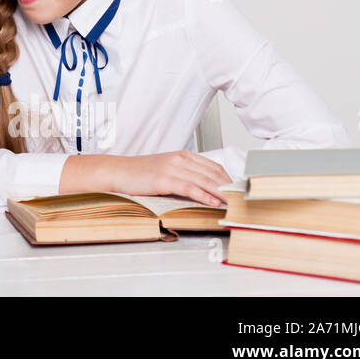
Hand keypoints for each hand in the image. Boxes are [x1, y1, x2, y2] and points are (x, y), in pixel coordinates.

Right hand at [106, 151, 230, 205]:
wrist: (117, 171)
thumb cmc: (140, 174)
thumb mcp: (166, 170)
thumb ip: (185, 174)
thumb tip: (206, 188)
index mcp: (182, 155)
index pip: (214, 167)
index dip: (229, 180)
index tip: (238, 191)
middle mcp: (180, 159)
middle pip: (213, 174)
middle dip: (230, 187)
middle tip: (242, 199)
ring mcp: (172, 168)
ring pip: (204, 181)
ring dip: (221, 193)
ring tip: (233, 203)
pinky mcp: (164, 179)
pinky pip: (189, 188)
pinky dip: (204, 196)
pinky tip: (213, 202)